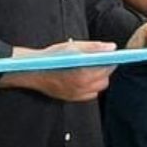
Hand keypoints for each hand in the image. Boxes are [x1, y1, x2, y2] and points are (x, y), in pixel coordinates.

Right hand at [0, 41, 116, 101]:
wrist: (33, 71)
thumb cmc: (52, 57)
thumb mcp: (73, 47)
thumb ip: (94, 47)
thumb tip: (111, 47)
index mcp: (83, 73)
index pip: (107, 68)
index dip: (111, 61)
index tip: (113, 56)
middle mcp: (82, 87)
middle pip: (104, 79)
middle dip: (105, 69)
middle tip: (101, 60)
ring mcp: (77, 94)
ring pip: (98, 88)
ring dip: (99, 78)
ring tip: (92, 68)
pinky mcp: (72, 98)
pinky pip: (90, 94)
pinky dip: (91, 87)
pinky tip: (85, 78)